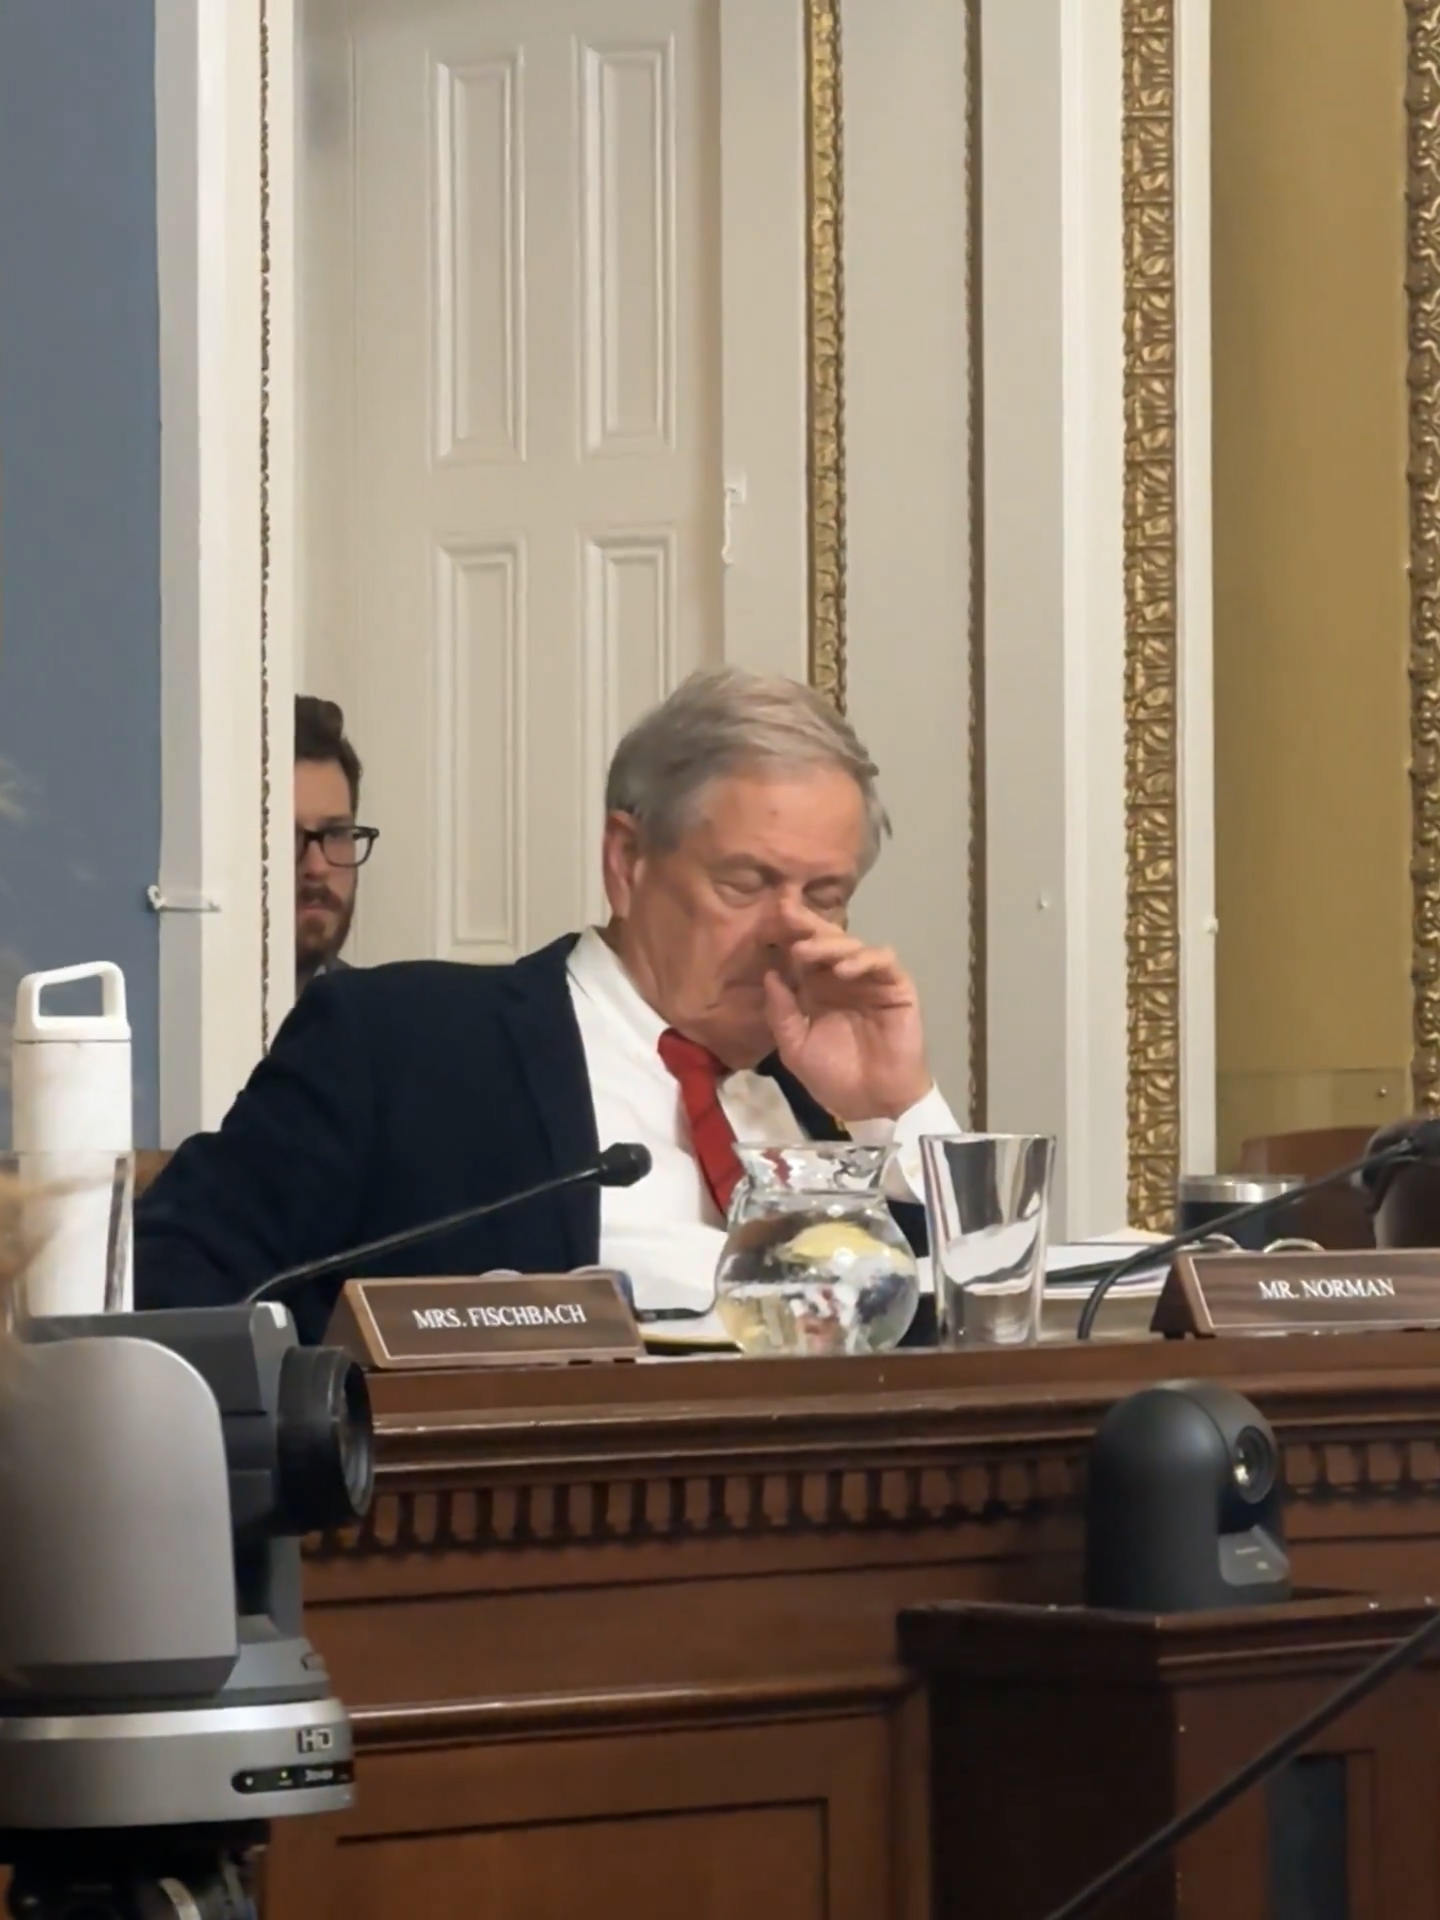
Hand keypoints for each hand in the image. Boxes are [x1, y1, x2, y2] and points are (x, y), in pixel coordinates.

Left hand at [762, 906, 931, 1121]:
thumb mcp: (795, 1048)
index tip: (767, 918)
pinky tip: (842, 970)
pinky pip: (882, 962)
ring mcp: (870, 981)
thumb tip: (770, 974)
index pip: (801, 955)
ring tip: (805, 952)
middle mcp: (842, 979)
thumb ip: (782, 1013)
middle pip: (826, 941)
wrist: (873, 1104)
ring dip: (829, 944)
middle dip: (806, 925)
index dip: (787, 936)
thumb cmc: (834, 1078)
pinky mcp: (897, 987)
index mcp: (815, 990)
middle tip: (785, 912)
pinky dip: (863, 960)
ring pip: (852, 946)